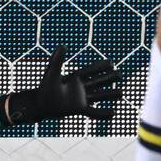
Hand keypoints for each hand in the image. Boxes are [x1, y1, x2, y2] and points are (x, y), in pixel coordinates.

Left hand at [1, 47, 121, 125]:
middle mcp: (80, 88)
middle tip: (121, 75)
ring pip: (99, 96)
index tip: (111, 62)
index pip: (91, 70)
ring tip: (122, 93)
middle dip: (109, 78)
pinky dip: (103, 114)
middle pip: (98, 82)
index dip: (101, 66)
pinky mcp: (79, 109)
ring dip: (110, 95)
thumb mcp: (52, 72)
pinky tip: (113, 113)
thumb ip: (57, 59)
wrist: (39, 104)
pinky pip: (94, 112)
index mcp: (75, 78)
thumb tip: (63, 46)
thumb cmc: (44, 88)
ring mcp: (81, 99)